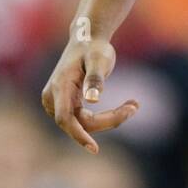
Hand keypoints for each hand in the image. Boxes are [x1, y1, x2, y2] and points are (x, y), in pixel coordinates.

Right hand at [40, 32, 138, 153]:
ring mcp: (58, 103)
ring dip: (109, 119)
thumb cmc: (94, 48)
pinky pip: (85, 118)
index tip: (95, 148)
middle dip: (107, 120)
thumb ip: (95, 78)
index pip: (65, 118)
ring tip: (133, 104)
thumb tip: (93, 100)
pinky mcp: (67, 105)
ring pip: (84, 123)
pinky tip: (127, 106)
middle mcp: (54, 97)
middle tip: (134, 106)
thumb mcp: (99, 59)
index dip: (79, 135)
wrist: (86, 39)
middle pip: (79, 122)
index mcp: (60, 86)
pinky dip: (105, 116)